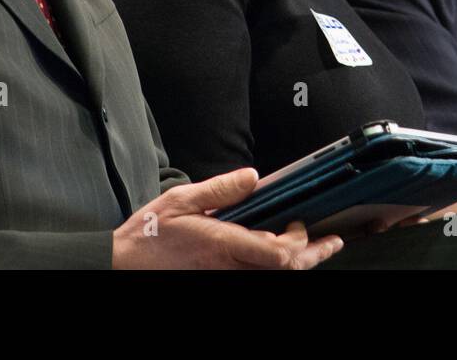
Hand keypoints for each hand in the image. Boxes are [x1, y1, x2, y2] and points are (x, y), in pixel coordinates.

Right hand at [111, 167, 342, 268]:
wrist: (125, 267)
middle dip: (311, 255)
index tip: (301, 221)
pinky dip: (276, 267)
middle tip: (331, 241)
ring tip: (319, 249)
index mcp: (222, 244)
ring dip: (299, 263)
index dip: (297, 241)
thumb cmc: (149, 236)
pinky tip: (284, 256)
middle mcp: (229, 267)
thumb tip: (253, 177)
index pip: (275, 254)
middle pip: (283, 270)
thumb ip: (220, 189)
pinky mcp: (220, 279)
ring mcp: (226, 277)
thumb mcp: (181, 200)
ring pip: (273, 277)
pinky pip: (256, 276)